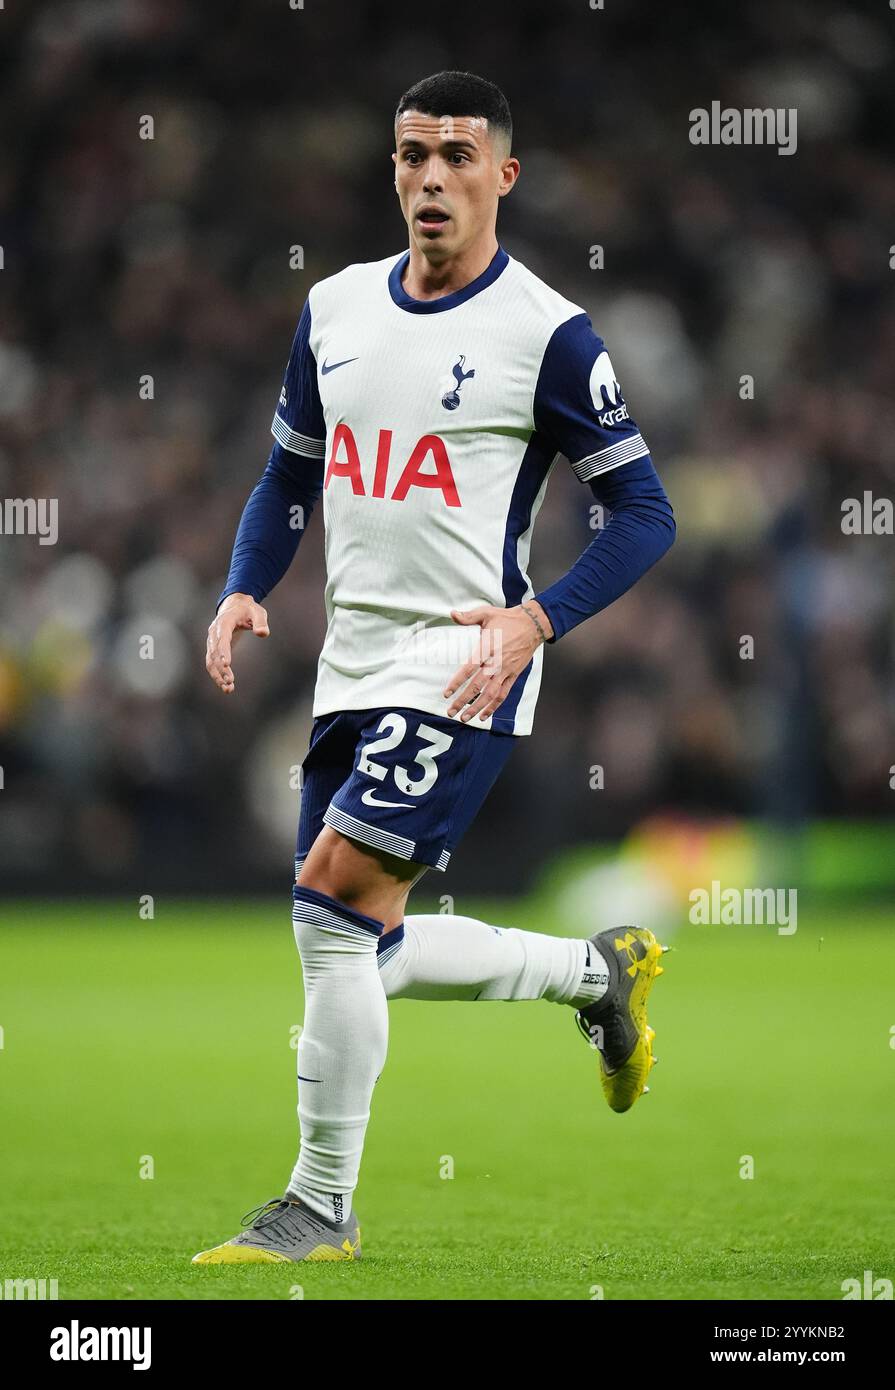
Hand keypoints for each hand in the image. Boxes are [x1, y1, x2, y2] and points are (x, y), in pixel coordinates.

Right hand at [205, 593, 269, 693]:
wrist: (235, 606)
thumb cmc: (248, 610)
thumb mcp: (258, 612)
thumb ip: (260, 622)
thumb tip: (263, 633)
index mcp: (224, 622)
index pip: (222, 638)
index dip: (223, 651)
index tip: (228, 664)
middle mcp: (214, 632)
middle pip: (214, 652)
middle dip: (221, 668)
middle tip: (230, 681)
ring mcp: (212, 641)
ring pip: (210, 661)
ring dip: (217, 675)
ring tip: (228, 689)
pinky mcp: (214, 649)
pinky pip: (212, 663)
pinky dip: (217, 675)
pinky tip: (226, 686)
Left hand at [443, 600, 552, 723]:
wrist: (533, 625)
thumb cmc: (507, 619)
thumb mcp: (486, 613)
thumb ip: (468, 616)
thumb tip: (452, 613)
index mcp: (487, 648)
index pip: (468, 669)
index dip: (457, 682)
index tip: (447, 693)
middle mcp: (496, 662)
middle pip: (477, 686)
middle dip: (463, 701)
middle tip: (451, 711)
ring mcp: (506, 671)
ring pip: (490, 694)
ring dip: (477, 708)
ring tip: (465, 718)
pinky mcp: (513, 675)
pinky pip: (503, 694)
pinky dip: (493, 706)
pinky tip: (484, 715)